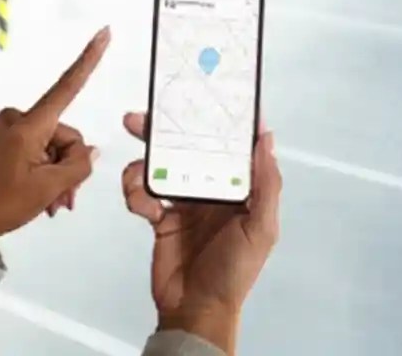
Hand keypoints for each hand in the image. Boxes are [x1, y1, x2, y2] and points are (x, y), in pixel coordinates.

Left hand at [0, 28, 110, 253]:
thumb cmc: (2, 204)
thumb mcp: (50, 188)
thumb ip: (78, 166)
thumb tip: (89, 152)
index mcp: (27, 126)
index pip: (67, 86)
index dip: (88, 59)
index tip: (103, 33)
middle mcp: (18, 119)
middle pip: (66, 134)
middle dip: (70, 165)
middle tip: (64, 198)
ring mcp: (12, 129)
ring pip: (56, 146)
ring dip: (60, 174)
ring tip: (55, 202)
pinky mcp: (9, 139)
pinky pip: (42, 149)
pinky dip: (48, 172)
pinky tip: (48, 197)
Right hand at [120, 112, 281, 353]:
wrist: (195, 309)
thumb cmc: (235, 273)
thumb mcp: (261, 229)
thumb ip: (266, 183)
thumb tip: (266, 137)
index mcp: (239, 188)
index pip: (231, 145)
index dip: (220, 119)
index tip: (206, 93)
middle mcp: (211, 189)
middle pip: (187, 147)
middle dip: (164, 130)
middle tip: (142, 118)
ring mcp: (184, 201)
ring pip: (159, 165)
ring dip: (143, 162)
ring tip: (136, 172)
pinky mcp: (159, 217)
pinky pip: (142, 193)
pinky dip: (135, 195)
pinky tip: (142, 208)